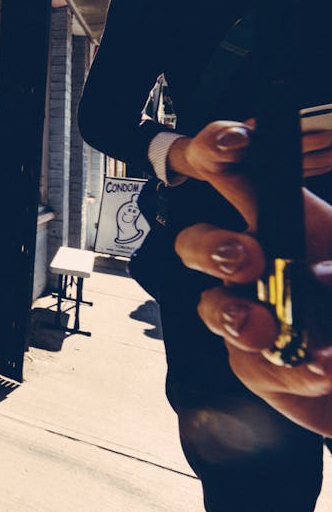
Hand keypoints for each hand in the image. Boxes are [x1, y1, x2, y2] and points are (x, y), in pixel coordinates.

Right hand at [174, 121, 331, 434]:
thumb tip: (315, 271)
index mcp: (281, 217)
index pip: (226, 172)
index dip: (212, 150)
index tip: (233, 145)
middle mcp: (253, 260)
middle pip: (194, 240)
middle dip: (210, 246)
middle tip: (245, 260)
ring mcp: (247, 312)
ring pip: (211, 306)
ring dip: (233, 315)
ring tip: (268, 329)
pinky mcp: (253, 363)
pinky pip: (250, 363)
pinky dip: (285, 367)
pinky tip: (319, 367)